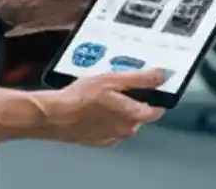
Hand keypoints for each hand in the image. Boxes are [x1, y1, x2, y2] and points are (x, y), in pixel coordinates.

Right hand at [36, 69, 167, 145]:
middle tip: (118, 85)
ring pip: (124, 121)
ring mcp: (112, 137)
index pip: (156, 111)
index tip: (152, 88)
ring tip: (103, 93)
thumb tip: (160, 76)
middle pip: (139, 114)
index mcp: (133, 115)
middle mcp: (126, 130)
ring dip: (119, 109)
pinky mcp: (99, 140)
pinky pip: (110, 127)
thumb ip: (139, 79)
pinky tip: (94, 106)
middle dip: (133, 100)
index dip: (156, 98)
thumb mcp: (112, 80)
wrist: (55, 115)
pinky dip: (107, 118)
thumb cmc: (81, 98)